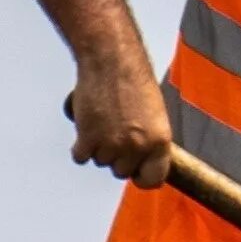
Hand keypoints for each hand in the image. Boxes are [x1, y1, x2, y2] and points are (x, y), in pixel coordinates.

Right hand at [71, 58, 172, 187]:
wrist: (111, 62)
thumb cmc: (134, 84)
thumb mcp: (154, 116)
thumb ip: (148, 141)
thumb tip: (140, 161)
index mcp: (160, 142)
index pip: (153, 179)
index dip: (142, 176)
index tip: (135, 171)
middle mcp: (137, 147)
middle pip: (121, 171)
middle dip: (116, 157)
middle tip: (114, 133)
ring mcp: (112, 145)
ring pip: (100, 162)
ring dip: (98, 147)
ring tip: (102, 122)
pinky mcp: (87, 138)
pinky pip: (81, 156)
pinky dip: (80, 145)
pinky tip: (86, 126)